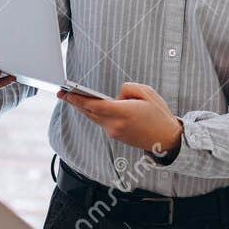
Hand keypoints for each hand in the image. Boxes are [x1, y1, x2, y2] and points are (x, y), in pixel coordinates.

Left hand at [58, 82, 183, 156]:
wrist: (166, 139)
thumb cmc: (158, 114)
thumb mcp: (147, 92)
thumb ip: (127, 89)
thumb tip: (115, 96)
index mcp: (124, 112)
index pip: (95, 105)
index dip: (78, 98)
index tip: (66, 92)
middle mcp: (116, 124)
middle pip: (89, 112)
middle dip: (75, 102)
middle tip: (62, 92)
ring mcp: (114, 132)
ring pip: (94, 118)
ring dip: (83, 108)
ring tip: (72, 97)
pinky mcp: (116, 136)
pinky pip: (102, 122)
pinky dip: (95, 114)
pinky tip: (90, 106)